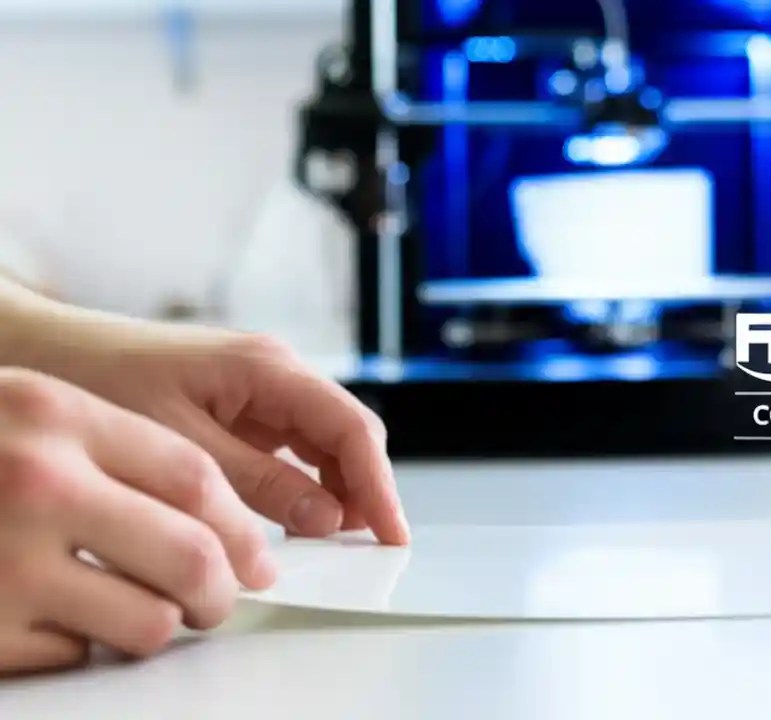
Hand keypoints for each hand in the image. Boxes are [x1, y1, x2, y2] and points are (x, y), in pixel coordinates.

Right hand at [0, 369, 274, 674]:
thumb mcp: (27, 413)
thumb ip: (116, 453)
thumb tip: (227, 535)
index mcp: (52, 415)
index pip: (194, 477)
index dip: (239, 526)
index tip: (254, 554)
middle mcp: (34, 484)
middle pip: (191, 557)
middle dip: (221, 591)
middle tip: (217, 600)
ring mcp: (2, 562)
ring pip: (147, 622)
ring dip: (157, 625)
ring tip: (139, 610)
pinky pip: (75, 655)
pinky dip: (79, 646)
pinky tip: (51, 617)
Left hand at [36, 318, 409, 545]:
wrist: (37, 349)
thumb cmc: (95, 380)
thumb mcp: (178, 442)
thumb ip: (257, 482)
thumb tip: (326, 517)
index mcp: (266, 368)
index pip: (350, 428)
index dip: (379, 485)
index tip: (391, 536)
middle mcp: (274, 374)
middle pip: (346, 436)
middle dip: (363, 491)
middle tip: (367, 551)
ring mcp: (259, 391)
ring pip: (322, 446)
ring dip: (334, 493)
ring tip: (332, 545)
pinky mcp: (239, 409)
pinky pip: (290, 451)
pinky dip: (300, 488)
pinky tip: (292, 522)